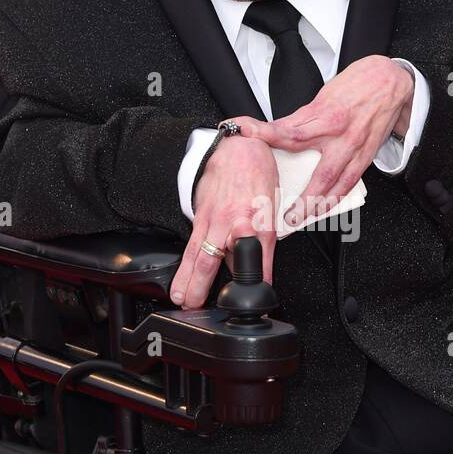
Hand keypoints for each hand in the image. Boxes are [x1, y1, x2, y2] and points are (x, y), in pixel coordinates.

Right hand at [170, 135, 278, 308]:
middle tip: (195, 304)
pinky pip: (191, 245)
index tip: (256, 299)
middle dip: (202, 284)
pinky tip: (180, 283)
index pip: (258, 258)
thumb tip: (260, 275)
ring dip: (186, 280)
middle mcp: (232, 222)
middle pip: (213, 257)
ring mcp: (212, 221)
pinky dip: (185, 266)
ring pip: (196, 254)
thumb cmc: (258, 178)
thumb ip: (265, 244)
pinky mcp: (200, 218)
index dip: (256, 280)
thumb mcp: (273, 210)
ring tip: (181, 298)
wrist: (237, 149)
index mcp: (257, 221)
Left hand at [232, 56, 413, 225]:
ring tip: (298, 219)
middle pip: (316, 172)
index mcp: (326, 116)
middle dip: (299, 196)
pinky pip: (349, 183)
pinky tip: (323, 208)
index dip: (264, 134)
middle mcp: (341, 136)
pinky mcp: (366, 157)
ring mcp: (355, 149)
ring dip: (316, 205)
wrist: (390, 82)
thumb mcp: (322, 96)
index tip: (243, 134)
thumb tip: (277, 132)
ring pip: (334, 185)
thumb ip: (301, 119)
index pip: (288, 131)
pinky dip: (335, 199)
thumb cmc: (357, 85)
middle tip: (280, 212)